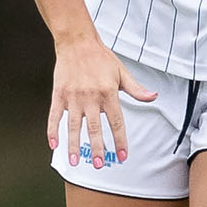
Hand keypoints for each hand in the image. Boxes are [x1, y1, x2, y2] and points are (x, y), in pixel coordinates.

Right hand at [48, 38, 157, 167]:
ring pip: (73, 126)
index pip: (116, 122)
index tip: (122, 156)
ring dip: (74, 145)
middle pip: (95, 128)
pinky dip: (53, 131)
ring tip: (75, 162)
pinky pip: (54, 116)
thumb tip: (153, 97)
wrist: (77, 41)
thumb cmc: (101, 57)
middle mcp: (91, 97)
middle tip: (98, 165)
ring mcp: (73, 97)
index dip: (120, 140)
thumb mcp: (122, 72)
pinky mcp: (58, 94)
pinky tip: (54, 145)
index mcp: (108, 93)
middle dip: (97, 148)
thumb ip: (136, 89)